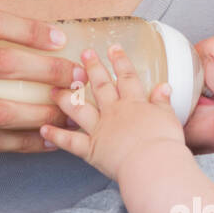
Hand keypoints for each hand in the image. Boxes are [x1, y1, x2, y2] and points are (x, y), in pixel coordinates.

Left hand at [40, 44, 185, 181]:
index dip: (120, 61)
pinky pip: (70, 142)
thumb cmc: (164, 144)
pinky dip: (55, 136)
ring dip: (65, 98)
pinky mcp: (91, 149)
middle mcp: (114, 113)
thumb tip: (164, 86)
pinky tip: (43, 129)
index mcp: (135, 104)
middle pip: (101, 86)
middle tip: (84, 54)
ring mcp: (100, 129)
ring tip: (53, 89)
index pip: (127, 77)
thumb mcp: (170, 118)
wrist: (152, 164)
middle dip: (92, 68)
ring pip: (79, 109)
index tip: (113, 48)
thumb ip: (163, 102)